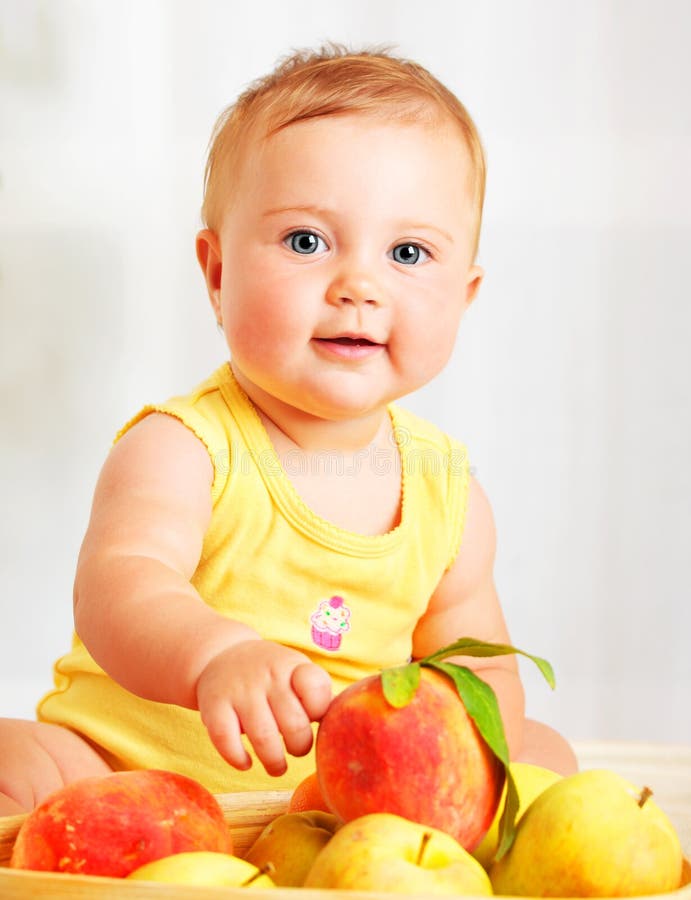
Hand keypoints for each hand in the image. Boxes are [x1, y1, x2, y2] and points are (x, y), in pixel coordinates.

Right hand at [195, 640, 331, 775]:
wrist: (221, 656)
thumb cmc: (272, 675)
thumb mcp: (296, 671)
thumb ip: (319, 696)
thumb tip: (345, 730)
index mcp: (292, 666)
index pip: (316, 687)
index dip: (318, 710)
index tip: (312, 717)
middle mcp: (266, 675)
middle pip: (293, 724)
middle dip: (299, 746)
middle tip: (296, 749)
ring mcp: (239, 690)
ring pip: (264, 738)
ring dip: (274, 762)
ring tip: (277, 767)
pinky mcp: (213, 706)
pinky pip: (226, 741)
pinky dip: (238, 759)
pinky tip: (246, 762)